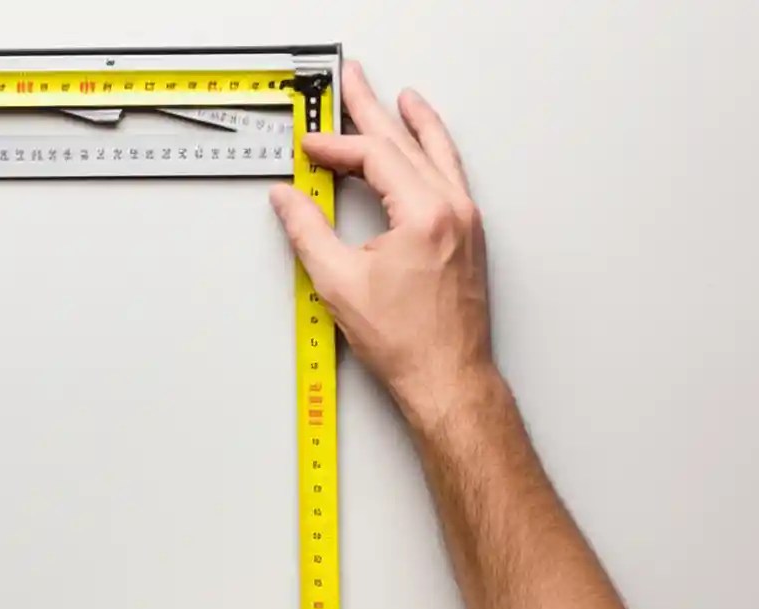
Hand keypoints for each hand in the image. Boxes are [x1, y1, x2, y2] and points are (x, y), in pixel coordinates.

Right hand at [271, 61, 493, 425]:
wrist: (448, 378)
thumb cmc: (407, 342)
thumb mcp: (338, 282)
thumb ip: (307, 230)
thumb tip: (288, 200)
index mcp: (424, 214)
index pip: (375, 157)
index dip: (336, 146)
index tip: (310, 147)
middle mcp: (453, 209)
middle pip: (407, 143)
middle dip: (374, 109)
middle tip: (354, 81)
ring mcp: (467, 221)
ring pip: (437, 155)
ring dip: (415, 123)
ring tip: (401, 98)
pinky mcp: (469, 236)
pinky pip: (452, 176)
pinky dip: (434, 152)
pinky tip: (426, 147)